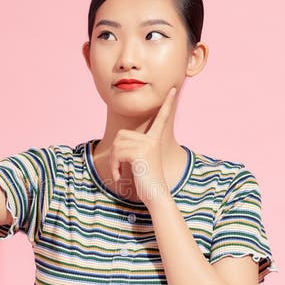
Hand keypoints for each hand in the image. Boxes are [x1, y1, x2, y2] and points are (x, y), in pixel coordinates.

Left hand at [109, 86, 177, 206]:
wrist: (155, 195)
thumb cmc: (146, 181)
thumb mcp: (139, 161)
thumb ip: (133, 147)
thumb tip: (121, 139)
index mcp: (154, 139)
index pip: (161, 118)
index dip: (166, 104)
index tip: (171, 89)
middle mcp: (152, 139)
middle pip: (121, 135)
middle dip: (115, 152)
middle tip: (118, 167)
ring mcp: (147, 145)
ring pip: (117, 144)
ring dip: (113, 161)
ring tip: (120, 172)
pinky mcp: (140, 153)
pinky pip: (117, 153)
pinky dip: (113, 166)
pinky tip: (119, 176)